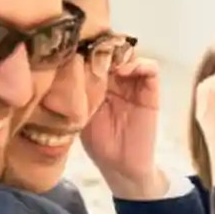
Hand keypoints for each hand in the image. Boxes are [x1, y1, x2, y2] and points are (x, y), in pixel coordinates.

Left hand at [82, 57, 167, 199]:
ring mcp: (134, 83)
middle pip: (111, 49)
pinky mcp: (151, 92)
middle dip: (101, 45)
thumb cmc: (98, 143)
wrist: (121, 167)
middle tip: (90, 46)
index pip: (92, 54)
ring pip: (130, 55)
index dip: (85, 47)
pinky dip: (139, 65)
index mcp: (96, 80)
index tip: (74, 45)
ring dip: (119, 53)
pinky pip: (150, 70)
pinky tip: (124, 70)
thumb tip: (63, 67)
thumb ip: (76, 92)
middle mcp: (116, 78)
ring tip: (107, 59)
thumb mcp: (79, 113)